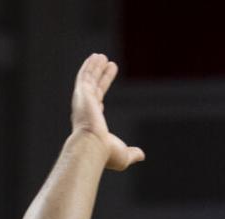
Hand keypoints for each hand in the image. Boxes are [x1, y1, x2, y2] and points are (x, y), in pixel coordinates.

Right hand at [70, 53, 143, 171]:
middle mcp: (85, 112)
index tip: (100, 93)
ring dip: (95, 68)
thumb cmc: (105, 155)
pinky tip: (96, 57)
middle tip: (106, 66)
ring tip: (101, 56)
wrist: (92, 147)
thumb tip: (142, 155)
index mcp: (92, 125)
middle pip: (94, 89)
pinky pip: (86, 75)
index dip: (99, 98)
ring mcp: (83, 101)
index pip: (96, 106)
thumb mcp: (123, 155)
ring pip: (89, 80)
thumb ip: (132, 153)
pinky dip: (90, 66)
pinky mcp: (82, 93)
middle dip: (99, 77)